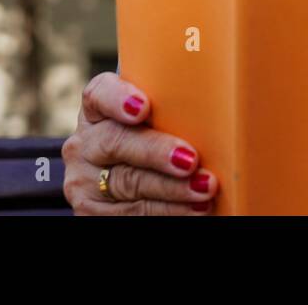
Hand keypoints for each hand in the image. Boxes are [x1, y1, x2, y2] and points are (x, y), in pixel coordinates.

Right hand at [61, 72, 218, 214]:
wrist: (127, 178)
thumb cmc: (155, 137)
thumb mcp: (156, 120)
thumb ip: (172, 109)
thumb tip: (222, 108)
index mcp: (97, 110)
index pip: (99, 95)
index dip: (118, 99)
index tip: (143, 108)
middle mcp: (85, 144)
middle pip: (116, 142)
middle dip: (157, 152)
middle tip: (191, 159)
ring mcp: (85, 180)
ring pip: (128, 182)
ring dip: (171, 188)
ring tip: (204, 188)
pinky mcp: (91, 212)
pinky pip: (131, 212)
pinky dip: (167, 211)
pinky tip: (194, 208)